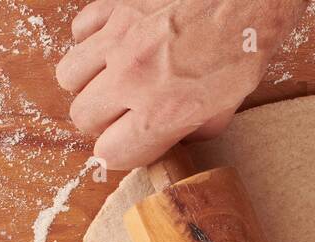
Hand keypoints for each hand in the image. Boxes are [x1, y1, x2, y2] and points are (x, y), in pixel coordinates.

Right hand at [56, 0, 304, 169]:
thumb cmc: (245, 44)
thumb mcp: (227, 105)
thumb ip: (192, 129)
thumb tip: (172, 137)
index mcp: (161, 112)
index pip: (109, 153)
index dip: (120, 151)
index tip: (129, 143)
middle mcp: (132, 78)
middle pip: (82, 117)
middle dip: (101, 119)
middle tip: (121, 110)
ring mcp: (119, 39)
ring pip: (69, 76)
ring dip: (88, 81)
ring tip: (110, 76)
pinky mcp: (115, 5)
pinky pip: (80, 31)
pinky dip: (91, 39)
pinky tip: (113, 42)